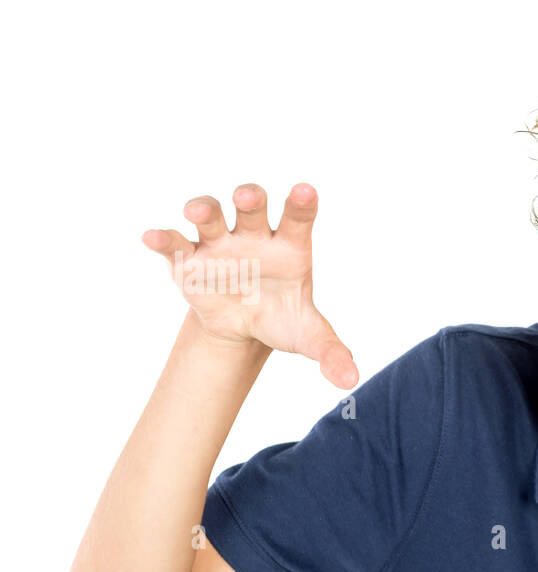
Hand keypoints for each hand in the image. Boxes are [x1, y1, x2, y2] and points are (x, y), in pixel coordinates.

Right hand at [142, 183, 357, 388]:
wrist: (243, 329)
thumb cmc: (281, 319)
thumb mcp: (308, 337)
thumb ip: (331, 352)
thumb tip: (351, 380)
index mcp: (289, 246)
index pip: (298, 218)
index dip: (301, 204)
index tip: (305, 191)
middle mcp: (253, 235)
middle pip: (251, 207)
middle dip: (249, 199)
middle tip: (248, 199)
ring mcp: (219, 244)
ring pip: (210, 216)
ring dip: (204, 210)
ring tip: (198, 212)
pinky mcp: (188, 260)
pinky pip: (174, 244)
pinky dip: (163, 239)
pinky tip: (153, 237)